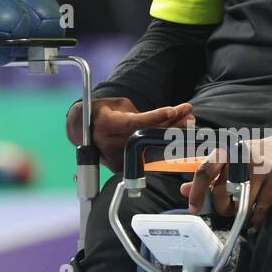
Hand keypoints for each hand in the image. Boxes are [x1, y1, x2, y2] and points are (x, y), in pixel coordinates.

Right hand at [66, 96, 193, 174]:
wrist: (83, 129)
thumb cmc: (104, 112)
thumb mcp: (119, 105)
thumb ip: (139, 114)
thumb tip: (167, 118)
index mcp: (107, 124)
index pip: (134, 122)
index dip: (154, 117)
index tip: (172, 110)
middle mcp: (110, 142)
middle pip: (147, 135)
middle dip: (170, 124)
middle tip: (187, 112)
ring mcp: (115, 157)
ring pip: (150, 146)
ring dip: (171, 133)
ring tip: (187, 119)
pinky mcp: (120, 166)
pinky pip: (146, 155)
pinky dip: (162, 144)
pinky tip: (176, 134)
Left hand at [181, 134, 271, 231]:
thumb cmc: (257, 156)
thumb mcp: (231, 160)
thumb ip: (208, 175)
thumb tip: (185, 190)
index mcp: (228, 150)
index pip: (205, 171)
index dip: (197, 192)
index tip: (194, 208)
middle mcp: (243, 157)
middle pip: (222, 193)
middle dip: (222, 207)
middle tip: (228, 208)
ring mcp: (262, 167)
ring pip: (241, 205)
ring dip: (241, 214)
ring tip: (246, 209)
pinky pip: (260, 210)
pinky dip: (256, 219)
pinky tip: (256, 216)